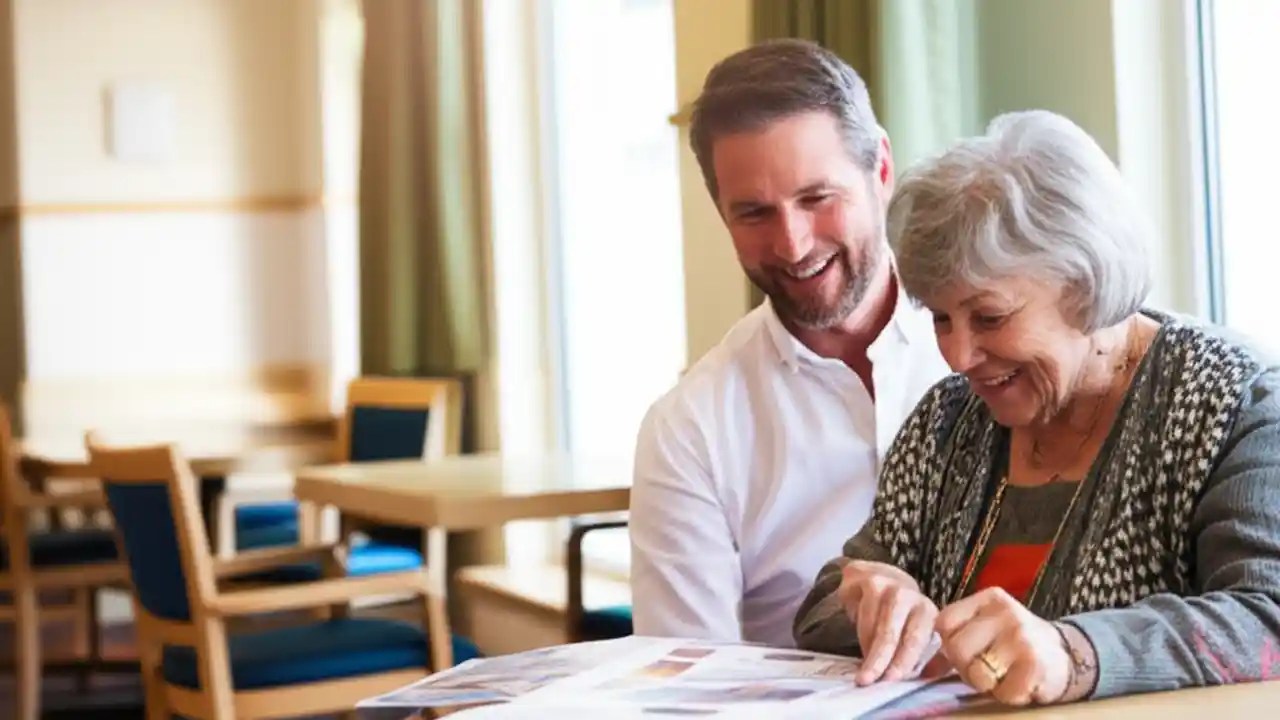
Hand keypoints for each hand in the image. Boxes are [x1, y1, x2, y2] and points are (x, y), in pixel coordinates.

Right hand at [836, 560, 939, 684]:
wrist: (882, 576)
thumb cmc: (903, 614)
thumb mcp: (919, 631)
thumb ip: (926, 654)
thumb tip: (929, 676)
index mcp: (926, 611)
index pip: (915, 639)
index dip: (903, 659)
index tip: (892, 678)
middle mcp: (907, 594)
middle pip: (889, 632)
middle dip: (878, 659)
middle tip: (866, 679)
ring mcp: (883, 584)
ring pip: (869, 624)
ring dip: (866, 647)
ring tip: (866, 664)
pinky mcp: (860, 578)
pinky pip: (855, 610)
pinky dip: (857, 628)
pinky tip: (861, 637)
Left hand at [935, 587, 1070, 704]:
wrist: (1065, 655)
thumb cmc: (1014, 643)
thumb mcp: (986, 629)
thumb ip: (955, 639)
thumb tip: (922, 667)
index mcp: (989, 599)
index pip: (945, 622)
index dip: (948, 643)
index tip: (965, 651)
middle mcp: (1005, 613)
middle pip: (957, 649)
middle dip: (965, 667)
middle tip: (984, 668)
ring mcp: (1021, 637)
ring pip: (977, 673)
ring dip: (986, 684)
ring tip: (1002, 674)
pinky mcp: (1034, 664)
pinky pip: (1002, 692)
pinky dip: (1007, 695)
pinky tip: (1019, 682)